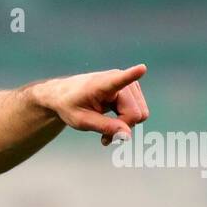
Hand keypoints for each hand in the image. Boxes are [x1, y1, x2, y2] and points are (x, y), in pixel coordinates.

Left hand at [35, 64, 149, 146]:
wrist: (64, 95)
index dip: (132, 75)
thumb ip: (105, 127)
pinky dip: (126, 123)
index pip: (120, 79)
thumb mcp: (82, 121)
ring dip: (124, 126)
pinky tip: (112, 126)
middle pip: (135, 113)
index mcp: (102, 84)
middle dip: (122, 127)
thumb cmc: (70, 106)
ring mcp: (129, 84)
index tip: (142, 69)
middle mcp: (120, 79)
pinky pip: (139, 113)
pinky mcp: (133, 90)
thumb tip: (128, 135)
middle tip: (104, 137)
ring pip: (140, 114)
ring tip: (106, 131)